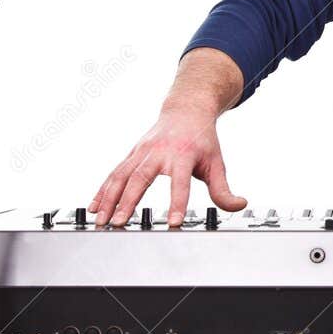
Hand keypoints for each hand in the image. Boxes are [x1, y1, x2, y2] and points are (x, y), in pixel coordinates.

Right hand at [90, 105, 247, 227]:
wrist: (186, 109)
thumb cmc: (202, 139)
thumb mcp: (217, 162)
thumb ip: (223, 189)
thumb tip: (238, 205)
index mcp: (184, 155)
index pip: (180, 182)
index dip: (177, 202)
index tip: (172, 223)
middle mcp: (159, 152)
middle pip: (141, 178)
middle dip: (129, 202)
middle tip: (120, 224)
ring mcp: (142, 152)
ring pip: (121, 175)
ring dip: (109, 198)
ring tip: (101, 220)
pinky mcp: (132, 154)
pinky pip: (114, 173)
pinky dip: (103, 191)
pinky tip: (94, 207)